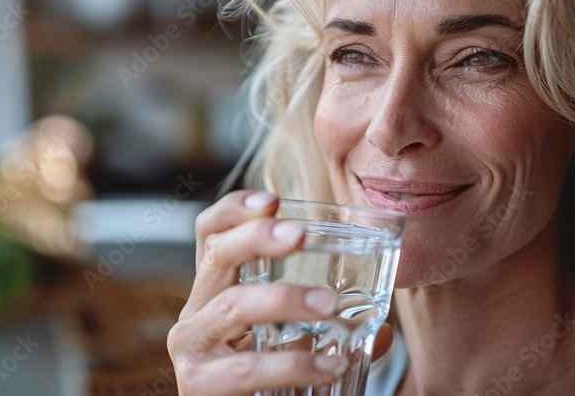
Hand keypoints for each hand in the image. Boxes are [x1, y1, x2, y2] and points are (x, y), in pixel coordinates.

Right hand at [166, 190, 350, 394]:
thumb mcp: (292, 350)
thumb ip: (330, 336)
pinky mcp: (198, 386)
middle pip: (216, 255)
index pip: (210, 235)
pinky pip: (247, 368)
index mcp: (214, 293)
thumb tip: (382, 333)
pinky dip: (292, 363)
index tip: (273, 199)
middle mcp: (196, 314)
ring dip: (284, 299)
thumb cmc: (263, 390)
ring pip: (231, 306)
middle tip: (301, 234)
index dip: (234, 209)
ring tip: (329, 308)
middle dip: (257, 236)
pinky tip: (327, 363)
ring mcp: (192, 349)